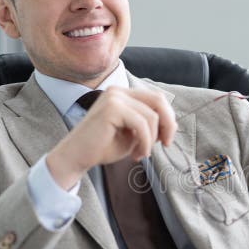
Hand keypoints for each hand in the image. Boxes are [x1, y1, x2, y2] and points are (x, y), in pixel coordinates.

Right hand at [46, 86, 176, 188]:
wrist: (76, 157)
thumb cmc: (103, 147)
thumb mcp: (133, 133)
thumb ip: (149, 124)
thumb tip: (171, 123)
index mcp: (123, 94)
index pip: (156, 99)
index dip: (168, 118)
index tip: (166, 139)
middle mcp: (118, 91)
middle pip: (159, 101)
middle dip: (168, 124)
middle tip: (165, 144)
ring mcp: (114, 97)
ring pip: (152, 116)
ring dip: (151, 140)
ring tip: (141, 153)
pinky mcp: (112, 108)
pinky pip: (142, 125)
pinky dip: (145, 142)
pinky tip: (138, 154)